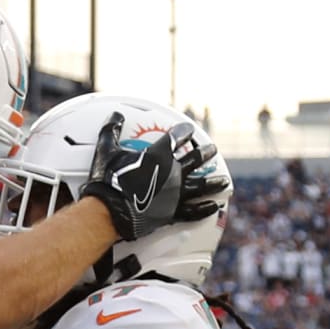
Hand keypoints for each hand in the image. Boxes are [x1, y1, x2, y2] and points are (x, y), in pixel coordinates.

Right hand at [79, 113, 227, 239]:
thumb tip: (115, 116)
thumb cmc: (107, 180)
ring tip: (223, 181)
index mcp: (159, 155)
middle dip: (205, 153)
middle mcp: (172, 173)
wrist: (109, 211)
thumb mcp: (106, 150)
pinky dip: (205, 208)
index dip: (183, 132)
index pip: (176, 138)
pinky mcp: (172, 212)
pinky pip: (193, 210)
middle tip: (212, 150)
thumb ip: (111, 131)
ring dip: (213, 182)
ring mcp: (175, 193)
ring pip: (201, 185)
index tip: (188, 130)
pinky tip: (214, 206)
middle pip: (195, 160)